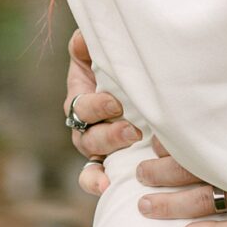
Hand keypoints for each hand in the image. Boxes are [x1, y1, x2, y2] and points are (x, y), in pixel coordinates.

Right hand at [66, 28, 141, 196]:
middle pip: (87, 135)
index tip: (115, 103)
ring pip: (92, 154)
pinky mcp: (111, 156)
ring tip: (132, 144)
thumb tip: (84, 39)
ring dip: (110, 151)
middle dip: (108, 134)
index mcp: (82, 95)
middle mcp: (86, 122)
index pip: (80, 106)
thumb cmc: (124, 58)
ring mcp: (99, 141)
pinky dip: (96, 182)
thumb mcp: (104, 49)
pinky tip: (107, 187)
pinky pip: (94, 175)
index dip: (94, 107)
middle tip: (132, 129)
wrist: (146, 73)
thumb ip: (90, 43)